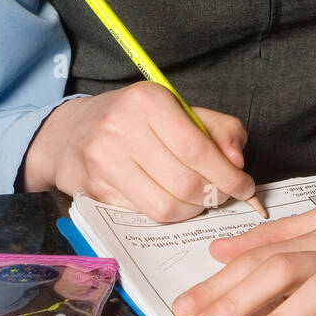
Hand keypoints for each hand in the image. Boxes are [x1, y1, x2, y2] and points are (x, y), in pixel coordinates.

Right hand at [19, 81, 257, 221]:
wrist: (70, 133)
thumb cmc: (134, 121)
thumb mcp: (177, 111)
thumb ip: (218, 129)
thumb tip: (237, 161)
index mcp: (149, 101)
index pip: (197, 149)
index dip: (228, 175)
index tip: (245, 187)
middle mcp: (122, 127)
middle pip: (185, 182)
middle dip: (213, 196)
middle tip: (222, 196)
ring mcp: (104, 160)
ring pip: (166, 206)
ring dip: (191, 210)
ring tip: (196, 199)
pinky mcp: (94, 189)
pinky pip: (144, 214)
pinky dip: (166, 213)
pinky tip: (167, 198)